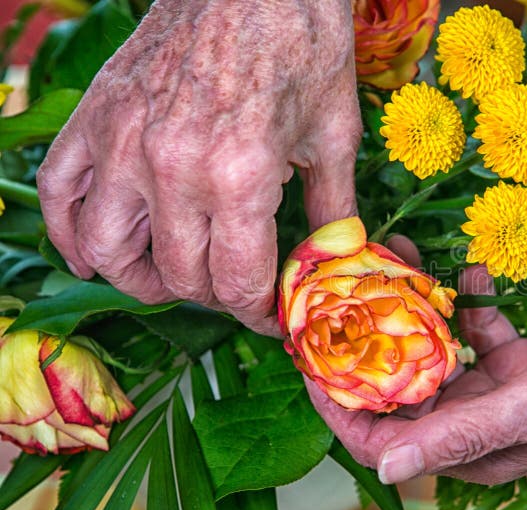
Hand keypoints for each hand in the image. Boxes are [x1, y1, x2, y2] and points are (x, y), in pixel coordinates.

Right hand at [36, 0, 359, 334]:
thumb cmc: (303, 45)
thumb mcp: (335, 135)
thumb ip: (332, 211)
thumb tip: (335, 261)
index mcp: (240, 176)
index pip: (238, 282)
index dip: (258, 312)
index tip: (267, 315)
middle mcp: (173, 168)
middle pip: (179, 276)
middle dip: (214, 297)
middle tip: (234, 289)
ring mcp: (125, 142)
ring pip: (108, 250)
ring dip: (139, 280)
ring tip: (169, 281)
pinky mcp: (98, 117)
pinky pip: (60, 192)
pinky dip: (69, 234)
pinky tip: (91, 253)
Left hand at [309, 242, 526, 484]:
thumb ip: (456, 436)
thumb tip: (383, 466)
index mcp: (470, 450)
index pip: (380, 438)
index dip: (338, 402)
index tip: (310, 354)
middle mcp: (477, 422)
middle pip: (402, 386)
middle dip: (372, 337)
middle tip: (347, 287)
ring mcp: (499, 388)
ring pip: (436, 347)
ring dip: (417, 306)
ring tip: (397, 255)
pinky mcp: (520, 357)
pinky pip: (476, 325)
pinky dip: (469, 299)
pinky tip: (470, 272)